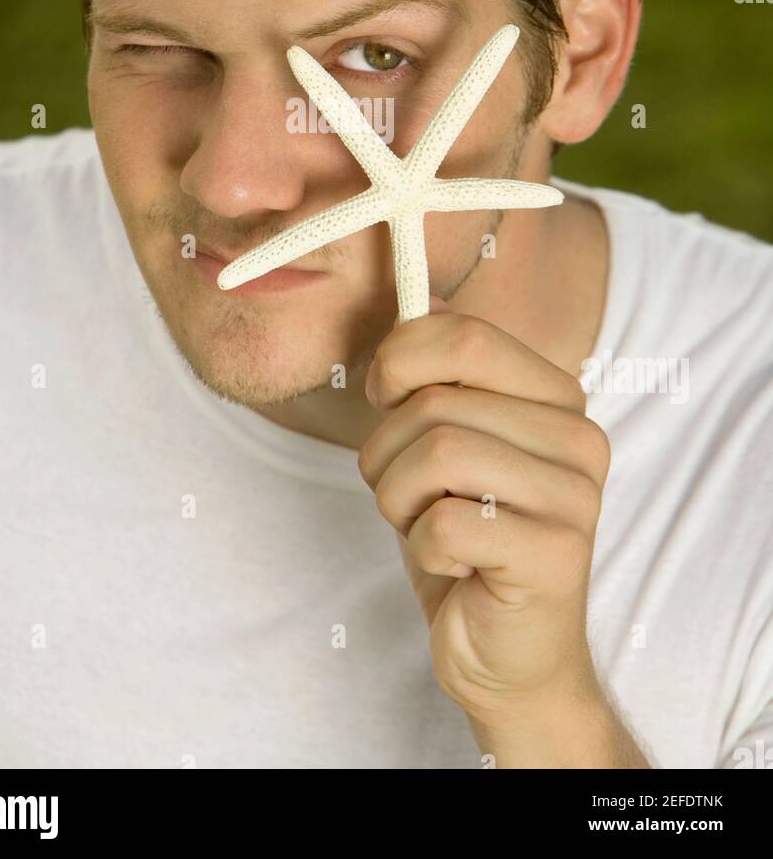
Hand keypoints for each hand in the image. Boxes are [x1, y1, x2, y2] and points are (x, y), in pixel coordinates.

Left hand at [357, 298, 610, 728]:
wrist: (508, 655)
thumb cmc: (467, 539)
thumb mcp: (446, 441)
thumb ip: (438, 376)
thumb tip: (411, 308)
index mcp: (557, 398)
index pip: (466, 337)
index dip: (400, 361)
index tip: (383, 397)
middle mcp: (579, 438)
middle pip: (435, 402)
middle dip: (387, 451)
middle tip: (406, 495)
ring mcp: (576, 497)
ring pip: (437, 454)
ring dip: (399, 499)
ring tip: (426, 527)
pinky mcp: (556, 556)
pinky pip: (444, 523)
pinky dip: (423, 547)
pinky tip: (455, 564)